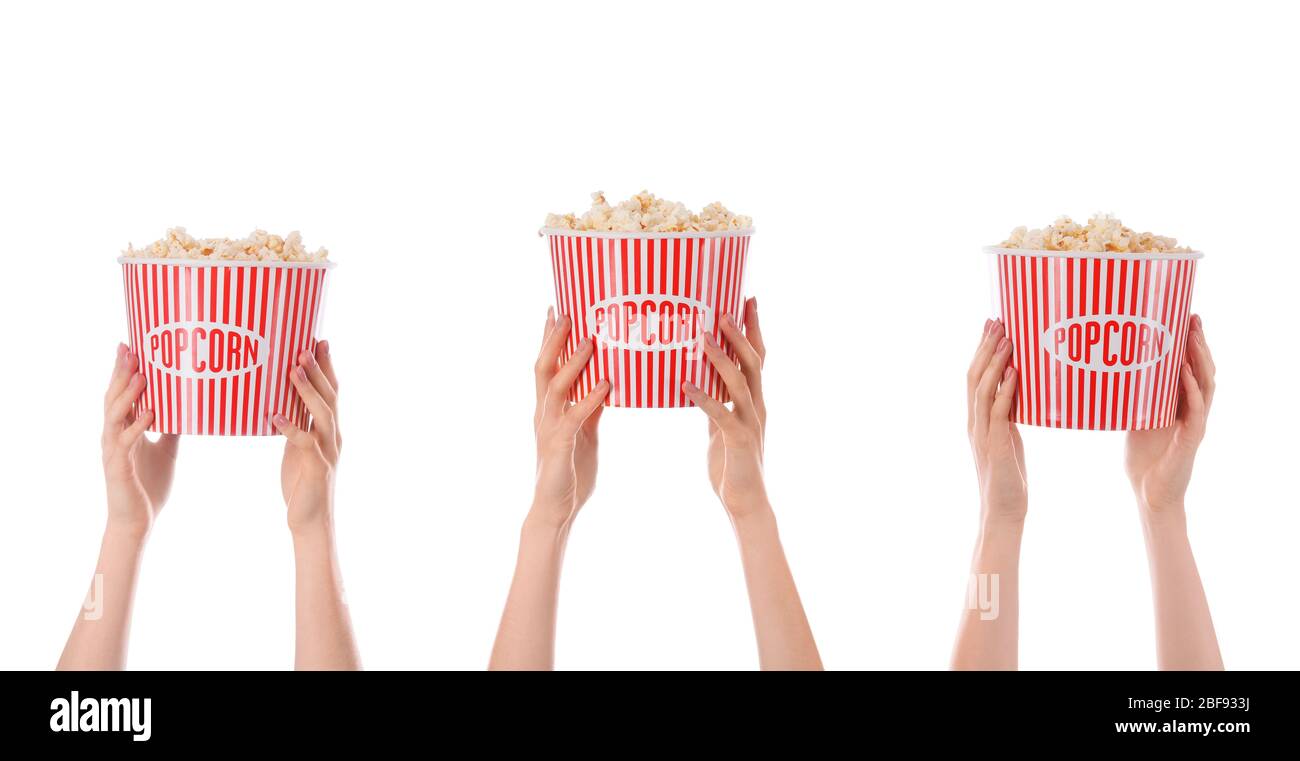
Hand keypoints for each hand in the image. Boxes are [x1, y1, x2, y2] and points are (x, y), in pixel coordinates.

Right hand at [102, 343, 177, 536]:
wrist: (139, 520)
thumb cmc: (149, 485)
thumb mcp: (167, 450)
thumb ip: (172, 429)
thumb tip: (187, 408)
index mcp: (124, 430)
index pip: (121, 394)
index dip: (122, 371)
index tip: (129, 345)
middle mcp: (114, 436)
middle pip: (114, 398)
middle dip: (121, 373)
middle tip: (129, 348)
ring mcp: (113, 451)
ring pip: (115, 416)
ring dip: (129, 394)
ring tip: (142, 375)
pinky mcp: (118, 467)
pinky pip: (127, 442)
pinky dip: (138, 426)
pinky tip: (151, 414)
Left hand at [274, 341, 340, 533]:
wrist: (310, 520)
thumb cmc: (301, 484)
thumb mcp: (298, 449)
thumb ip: (297, 426)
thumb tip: (281, 403)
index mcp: (329, 430)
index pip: (332, 392)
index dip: (327, 367)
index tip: (320, 341)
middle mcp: (333, 436)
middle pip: (330, 397)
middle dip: (319, 370)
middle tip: (306, 346)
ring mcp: (328, 451)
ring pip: (323, 414)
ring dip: (308, 390)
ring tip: (293, 370)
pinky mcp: (317, 467)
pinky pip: (304, 443)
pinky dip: (291, 428)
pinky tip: (275, 416)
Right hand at [531, 309, 608, 525]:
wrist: (556, 509)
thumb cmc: (570, 471)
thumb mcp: (585, 431)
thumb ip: (591, 406)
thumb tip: (606, 380)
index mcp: (548, 409)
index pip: (546, 366)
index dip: (550, 338)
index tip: (558, 309)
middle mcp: (543, 414)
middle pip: (543, 368)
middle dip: (554, 339)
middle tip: (568, 313)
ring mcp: (549, 430)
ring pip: (555, 387)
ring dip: (573, 363)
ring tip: (590, 341)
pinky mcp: (560, 447)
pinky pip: (573, 418)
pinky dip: (589, 399)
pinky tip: (606, 385)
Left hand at [682, 297, 768, 516]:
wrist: (745, 502)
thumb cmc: (731, 465)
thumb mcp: (724, 427)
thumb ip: (718, 404)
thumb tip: (699, 382)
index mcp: (754, 400)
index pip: (757, 357)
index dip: (754, 329)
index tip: (747, 300)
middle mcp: (757, 407)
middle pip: (753, 362)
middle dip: (740, 334)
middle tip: (724, 310)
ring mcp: (751, 423)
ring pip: (740, 383)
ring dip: (721, 358)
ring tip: (703, 338)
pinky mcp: (740, 441)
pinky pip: (721, 415)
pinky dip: (704, 398)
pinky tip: (686, 386)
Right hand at [967, 319, 1026, 526]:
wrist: (1003, 511)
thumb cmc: (1010, 479)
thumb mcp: (1009, 440)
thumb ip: (1009, 416)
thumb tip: (1019, 391)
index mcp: (976, 421)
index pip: (974, 378)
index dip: (981, 351)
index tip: (991, 326)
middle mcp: (974, 423)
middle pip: (974, 377)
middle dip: (985, 347)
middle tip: (997, 321)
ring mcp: (983, 434)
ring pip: (983, 389)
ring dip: (995, 362)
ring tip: (1007, 339)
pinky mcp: (996, 445)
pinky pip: (1000, 412)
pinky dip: (1006, 390)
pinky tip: (1014, 372)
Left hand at [1126, 314, 1214, 522]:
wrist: (1148, 493)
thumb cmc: (1144, 460)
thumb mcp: (1135, 420)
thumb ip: (1132, 398)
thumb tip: (1108, 372)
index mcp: (1181, 405)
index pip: (1191, 368)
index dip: (1191, 344)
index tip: (1184, 318)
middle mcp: (1192, 411)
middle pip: (1202, 370)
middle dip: (1199, 343)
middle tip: (1192, 317)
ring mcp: (1195, 424)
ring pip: (1205, 385)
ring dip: (1199, 360)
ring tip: (1191, 337)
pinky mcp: (1191, 439)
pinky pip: (1195, 410)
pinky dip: (1190, 389)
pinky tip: (1183, 373)